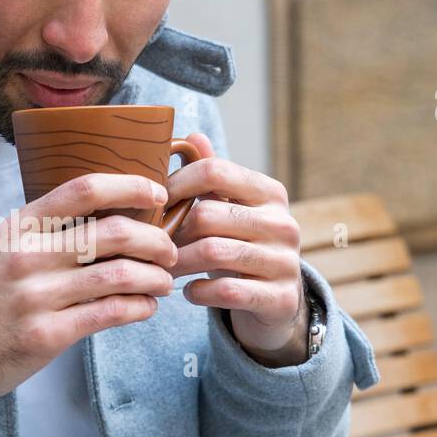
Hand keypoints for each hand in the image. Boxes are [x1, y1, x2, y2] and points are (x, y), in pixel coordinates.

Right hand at [0, 173, 179, 416]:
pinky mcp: (45, 336)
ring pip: (118, 275)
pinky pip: (109, 314)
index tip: (157, 192)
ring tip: (163, 282)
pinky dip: (138, 309)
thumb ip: (47, 232)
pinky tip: (145, 308)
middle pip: (112, 232)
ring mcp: (36, 297)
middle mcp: (28, 256)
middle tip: (170, 250)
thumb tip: (109, 217)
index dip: (129, 186)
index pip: (83, 189)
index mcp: (20, 226)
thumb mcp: (2, 250)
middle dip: (155, 240)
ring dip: (154, 278)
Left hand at [163, 133, 309, 365]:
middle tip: (151, 244)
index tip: (153, 203)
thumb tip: (192, 137)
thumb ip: (213, 177)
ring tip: (163, 268)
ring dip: (178, 263)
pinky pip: (225, 291)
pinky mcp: (279, 297)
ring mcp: (285, 261)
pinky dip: (198, 292)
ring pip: (212, 252)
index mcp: (270, 192)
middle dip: (171, 231)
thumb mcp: (231, 210)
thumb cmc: (242, 246)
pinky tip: (189, 291)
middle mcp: (282, 223)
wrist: (277, 300)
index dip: (176, 184)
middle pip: (207, 215)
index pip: (214, 171)